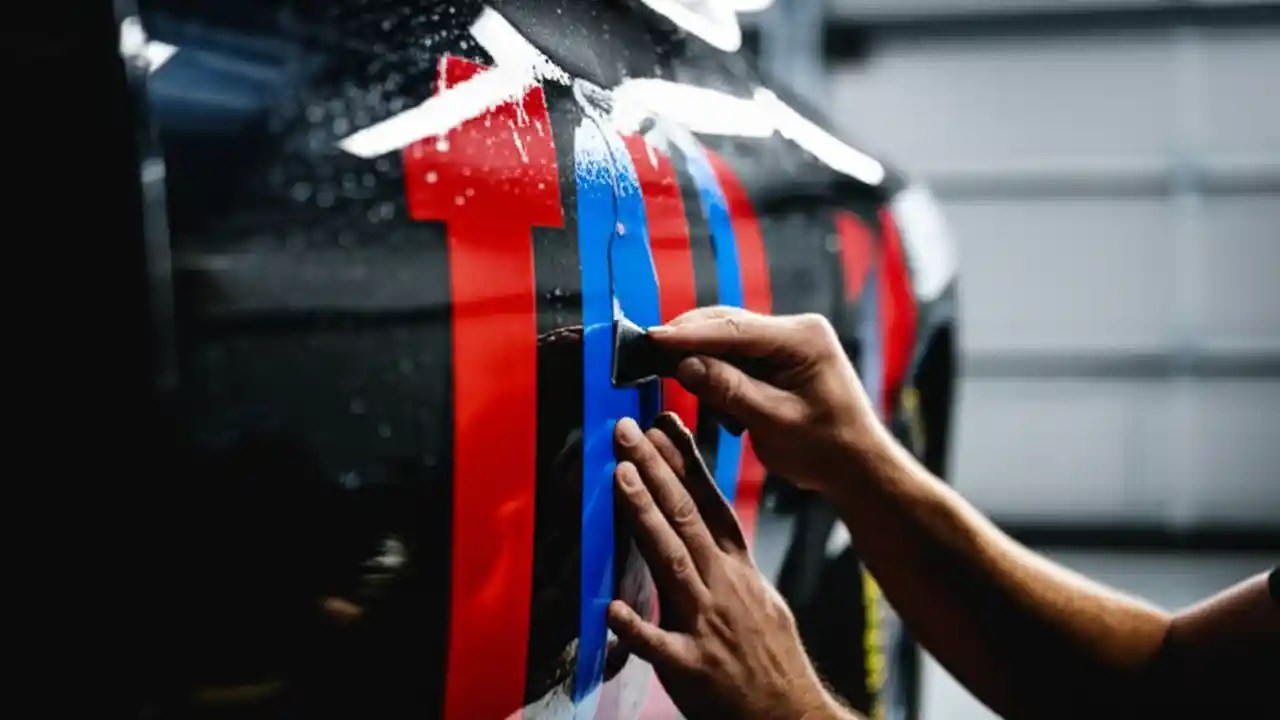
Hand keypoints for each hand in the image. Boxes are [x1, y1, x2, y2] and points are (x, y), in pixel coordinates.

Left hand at [607, 414, 856, 719]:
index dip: (685, 461)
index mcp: (737, 568)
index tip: (663, 424)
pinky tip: (609, 608)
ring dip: (645, 516)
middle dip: (656, 470)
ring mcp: (707, 625)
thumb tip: (700, 521)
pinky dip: (636, 627)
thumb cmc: (766, 656)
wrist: (790, 716)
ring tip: (621, 477)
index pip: (709, 502)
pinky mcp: (692, 668)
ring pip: (671, 561)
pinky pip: (659, 645)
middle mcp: (723, 586)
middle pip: (686, 517)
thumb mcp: (757, 594)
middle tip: (628, 431)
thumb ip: (725, 559)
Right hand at [649, 306, 884, 492]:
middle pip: (726, 325)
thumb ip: (730, 391)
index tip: (652, 338)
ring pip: (726, 342)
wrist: (857, 466)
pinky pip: (735, 359)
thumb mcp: (775, 422)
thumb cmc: (827, 448)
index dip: (689, 334)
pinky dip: (718, 377)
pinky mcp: (777, 360)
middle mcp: (794, 331)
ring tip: (690, 390)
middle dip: (688, 342)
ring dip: (703, 363)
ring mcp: (786, 343)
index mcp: (802, 339)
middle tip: (647, 355)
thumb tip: (685, 365)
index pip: (734, 328)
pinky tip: (719, 404)